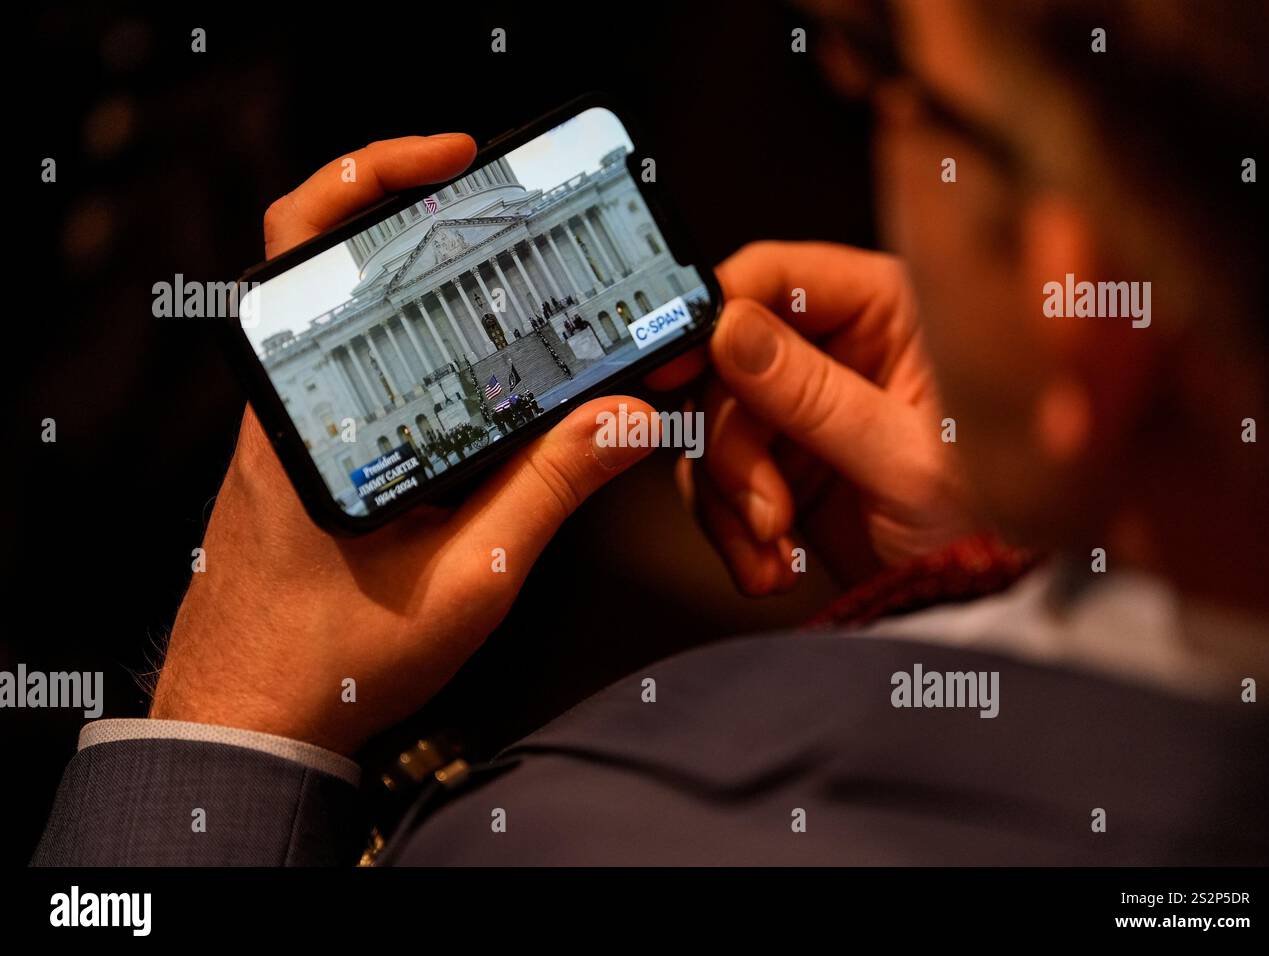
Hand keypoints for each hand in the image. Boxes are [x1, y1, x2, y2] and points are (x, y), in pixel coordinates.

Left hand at [150, 135, 656, 754]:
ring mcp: (294, 432)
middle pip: (338, 261)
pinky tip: (481, 380)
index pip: (315, 244)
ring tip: (507, 290)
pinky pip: (366, 379)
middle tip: (499, 212)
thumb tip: (623, 416)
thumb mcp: (469, 574)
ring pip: (357, 322)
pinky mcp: (310, 462)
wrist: (251, 722)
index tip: (457, 158)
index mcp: (310, 409)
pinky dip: (421, 354)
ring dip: (424, 290)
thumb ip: (549, 487)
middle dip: (417, 217)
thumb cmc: (334, 659)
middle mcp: (290, 405)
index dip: (380, 175)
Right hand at [676, 241, 973, 594]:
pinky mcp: (784, 463)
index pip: (775, 277)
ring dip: (730, 499)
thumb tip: (730, 331)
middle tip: (763, 511)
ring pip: (714, 428)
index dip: (714, 315)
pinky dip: (732, 527)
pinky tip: (771, 564)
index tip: (674, 368)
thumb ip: (815, 395)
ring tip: (772, 552)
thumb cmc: (990, 523)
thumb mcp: (905, 460)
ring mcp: (805, 408)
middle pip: (726, 363)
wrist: (985, 606)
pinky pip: (719, 480)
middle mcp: (839, 348)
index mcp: (885, 311)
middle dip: (732, 450)